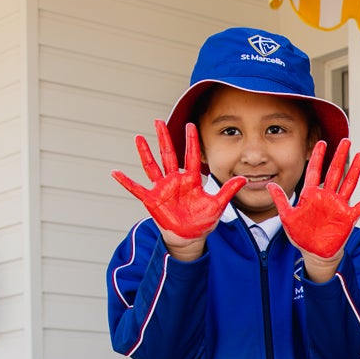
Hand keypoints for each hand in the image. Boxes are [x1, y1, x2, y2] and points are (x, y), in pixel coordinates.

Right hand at [112, 121, 244, 243]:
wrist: (190, 237)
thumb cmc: (203, 221)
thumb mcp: (218, 205)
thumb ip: (228, 191)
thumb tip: (244, 179)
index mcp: (191, 180)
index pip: (190, 156)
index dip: (190, 141)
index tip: (190, 124)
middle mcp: (175, 180)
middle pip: (168, 154)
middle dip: (164, 138)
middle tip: (158, 120)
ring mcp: (162, 189)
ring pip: (152, 166)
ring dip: (145, 152)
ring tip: (138, 137)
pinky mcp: (152, 200)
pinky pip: (136, 189)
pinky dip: (126, 182)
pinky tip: (115, 173)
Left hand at [269, 139, 359, 259]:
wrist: (314, 253)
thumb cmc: (301, 236)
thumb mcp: (287, 217)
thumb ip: (280, 200)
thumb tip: (270, 185)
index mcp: (311, 195)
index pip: (315, 171)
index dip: (318, 156)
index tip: (322, 142)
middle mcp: (327, 197)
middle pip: (334, 172)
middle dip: (339, 156)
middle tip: (345, 140)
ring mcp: (339, 206)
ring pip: (349, 183)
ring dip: (355, 169)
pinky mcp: (348, 217)